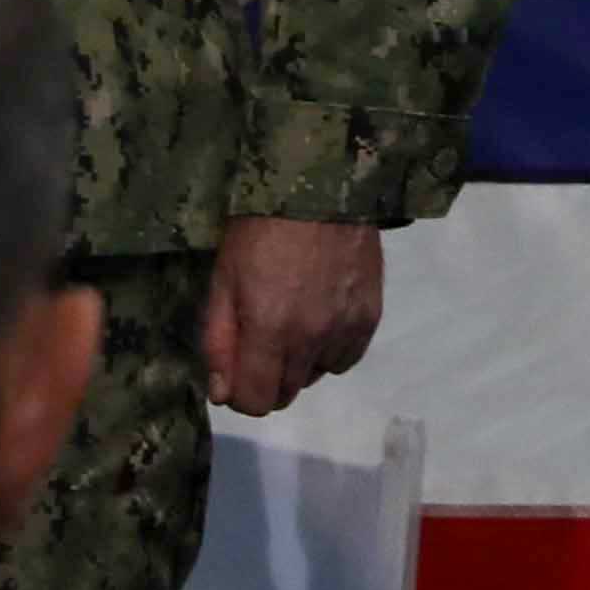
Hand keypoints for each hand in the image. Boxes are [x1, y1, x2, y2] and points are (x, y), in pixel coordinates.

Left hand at [205, 216, 386, 418]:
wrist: (323, 188)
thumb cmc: (260, 230)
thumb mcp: (223, 280)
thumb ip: (219, 340)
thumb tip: (222, 393)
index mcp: (270, 330)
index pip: (256, 401)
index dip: (239, 394)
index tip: (234, 373)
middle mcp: (312, 339)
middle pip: (287, 394)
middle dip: (266, 378)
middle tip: (259, 340)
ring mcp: (347, 329)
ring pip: (316, 375)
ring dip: (299, 362)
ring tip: (292, 322)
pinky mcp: (371, 317)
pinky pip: (346, 358)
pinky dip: (329, 349)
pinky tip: (321, 319)